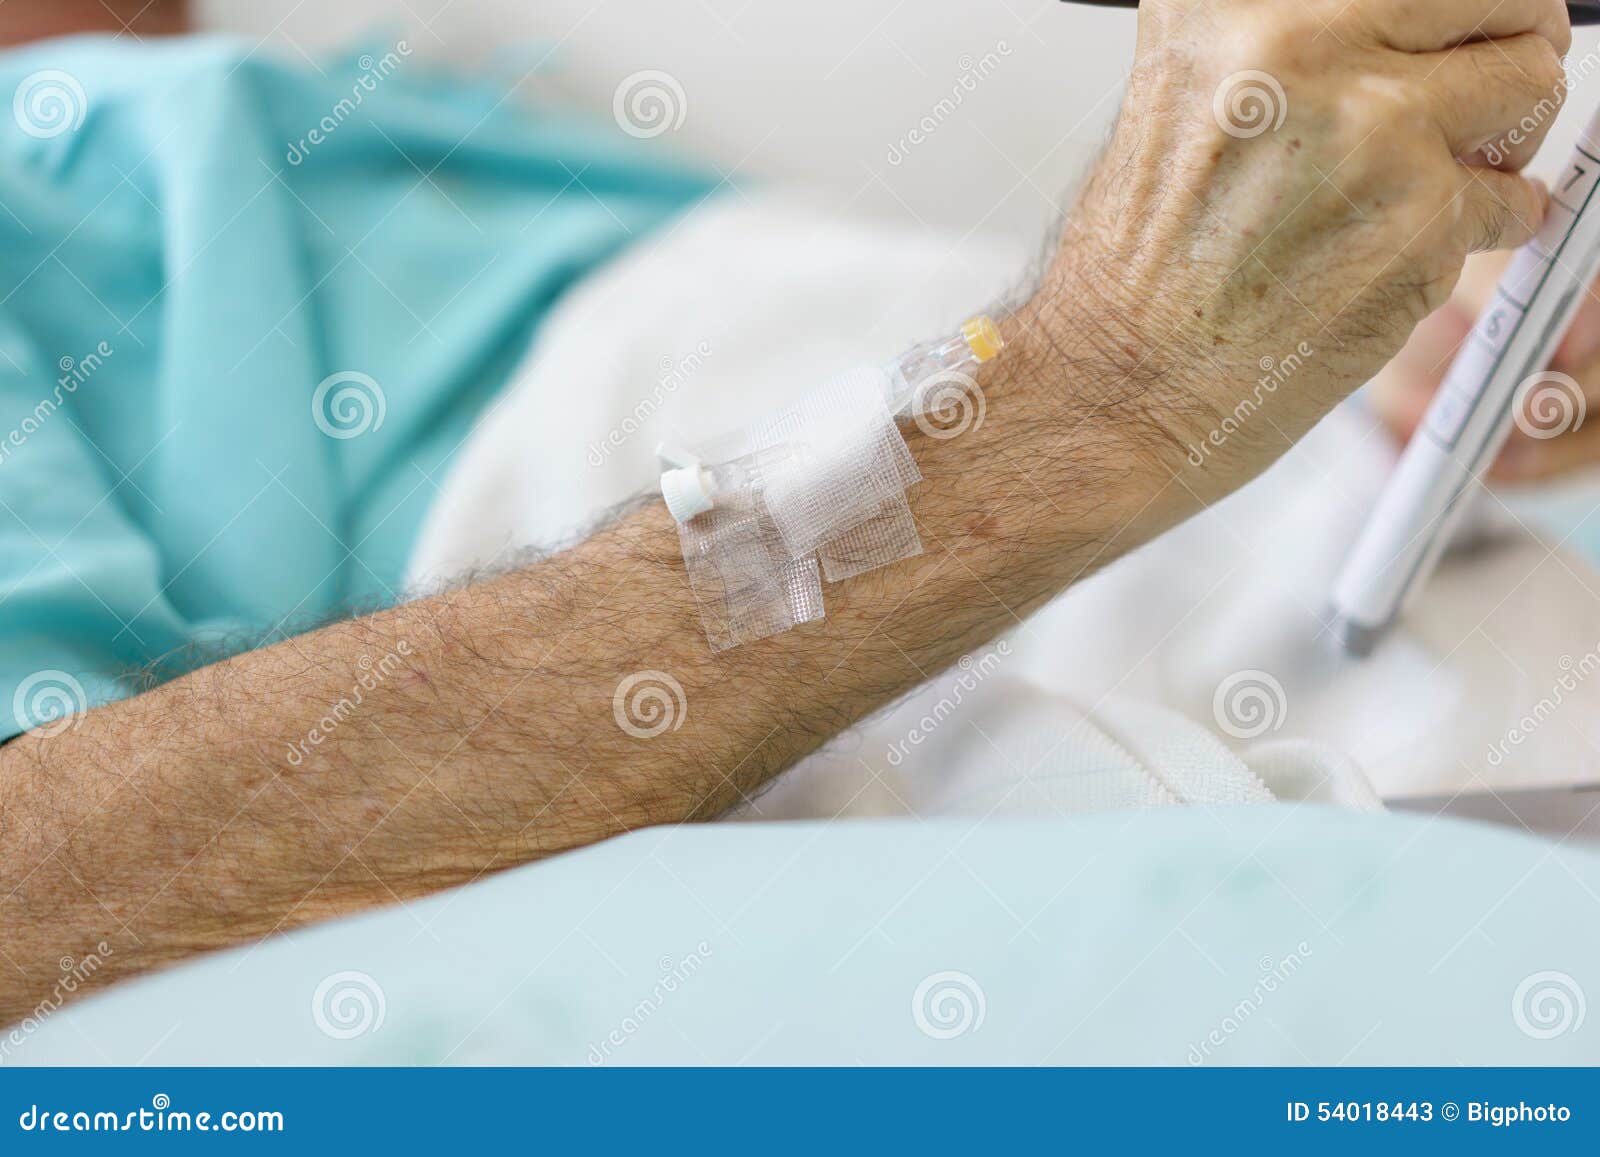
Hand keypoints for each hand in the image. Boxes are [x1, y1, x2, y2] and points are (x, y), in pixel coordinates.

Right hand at [1024, 0, 1569, 502]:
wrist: (1117, 385)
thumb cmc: (1136, 269)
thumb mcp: (1183, 96)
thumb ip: (1288, 42)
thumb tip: (1391, 27)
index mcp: (1235, 2)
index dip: (1431, 12)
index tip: (1428, 36)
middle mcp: (1304, 46)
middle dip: (1496, 43)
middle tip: (1476, 83)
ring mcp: (1377, 131)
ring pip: (1528, 84)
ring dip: (1500, 132)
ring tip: (1431, 175)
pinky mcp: (1425, 220)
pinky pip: (1515, 197)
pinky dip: (1481, 225)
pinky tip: (1406, 246)